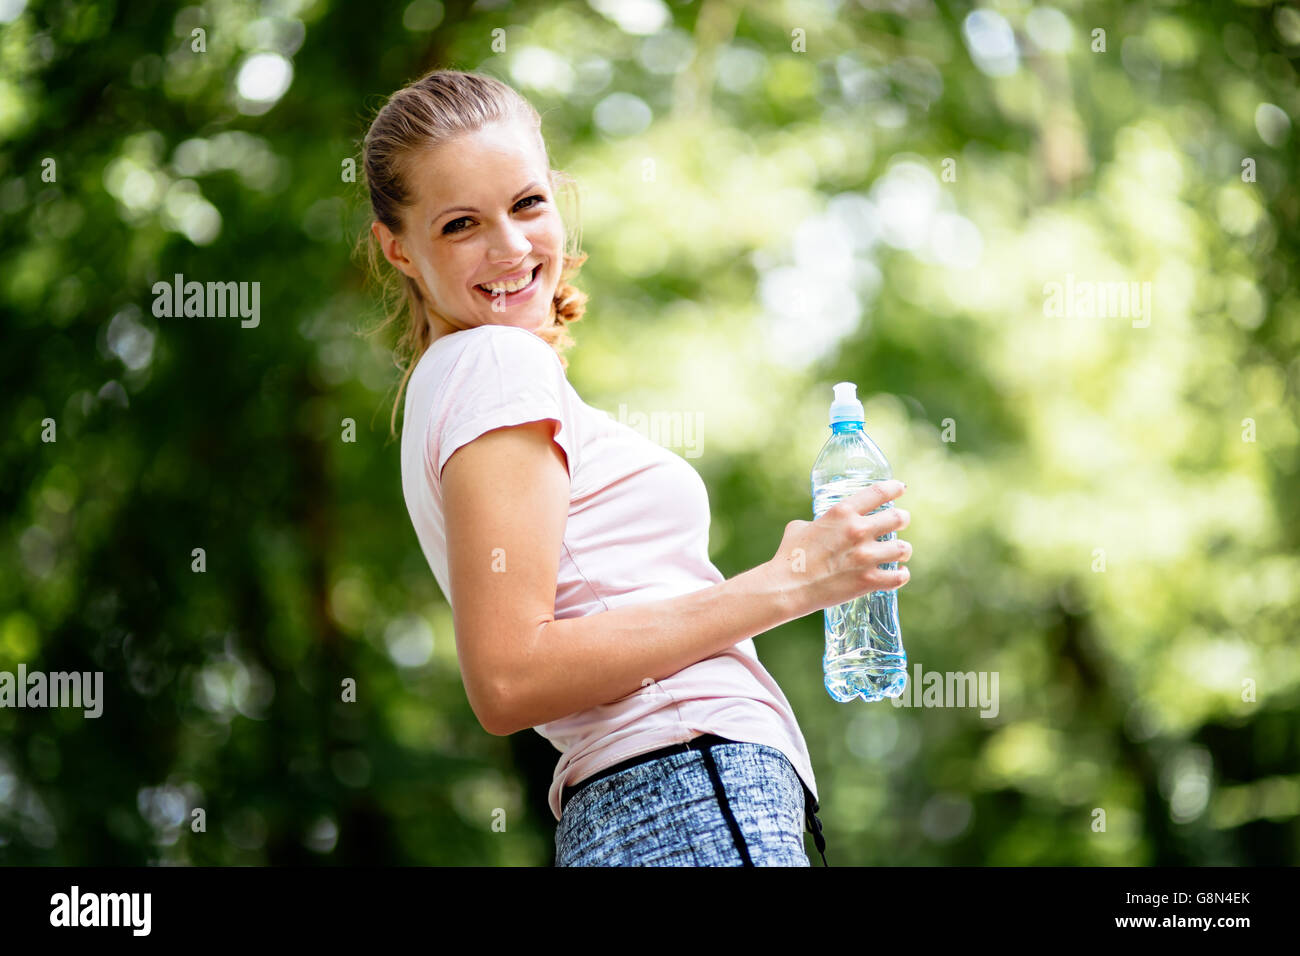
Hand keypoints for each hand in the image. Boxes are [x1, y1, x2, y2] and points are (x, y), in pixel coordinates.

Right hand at [767, 479, 910, 619]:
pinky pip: (899, 577)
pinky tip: (899, 573)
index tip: (900, 489)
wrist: (788, 587)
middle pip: (898, 517)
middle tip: (900, 522)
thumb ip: (817, 522)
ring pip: (903, 548)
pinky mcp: (868, 581)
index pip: (879, 492)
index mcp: (842, 512)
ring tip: (900, 552)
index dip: (894, 488)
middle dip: (902, 519)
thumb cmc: (790, 556)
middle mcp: (858, 530)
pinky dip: (901, 575)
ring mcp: (866, 557)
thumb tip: (819, 526)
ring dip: (903, 549)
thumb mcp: (800, 527)